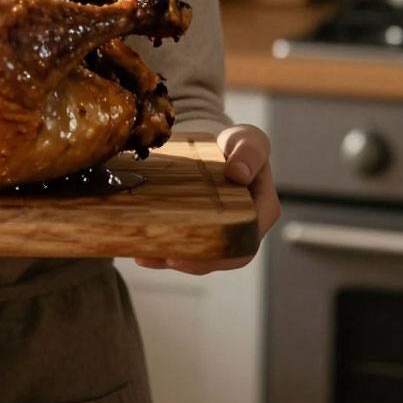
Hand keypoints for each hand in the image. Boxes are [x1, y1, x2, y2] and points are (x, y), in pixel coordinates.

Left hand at [134, 123, 280, 274]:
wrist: (217, 145)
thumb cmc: (237, 144)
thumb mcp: (248, 140)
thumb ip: (249, 152)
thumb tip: (238, 174)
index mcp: (261, 210)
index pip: (247, 239)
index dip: (224, 251)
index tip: (201, 250)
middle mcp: (243, 227)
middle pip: (222, 256)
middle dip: (195, 262)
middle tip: (167, 258)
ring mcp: (220, 231)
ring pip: (201, 256)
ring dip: (173, 259)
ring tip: (145, 256)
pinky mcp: (201, 229)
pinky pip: (185, 246)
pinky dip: (163, 251)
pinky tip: (141, 253)